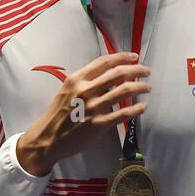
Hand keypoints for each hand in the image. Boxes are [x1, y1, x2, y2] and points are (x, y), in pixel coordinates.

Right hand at [16, 52, 150, 176]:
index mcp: (77, 79)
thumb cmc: (59, 114)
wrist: (47, 139)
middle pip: (118, 73)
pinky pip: (124, 113)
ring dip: (141, 87)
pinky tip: (143, 106)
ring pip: (125, 91)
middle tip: (146, 71)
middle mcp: (85, 90)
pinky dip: (137, 108)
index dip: (122, 57)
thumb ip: (86, 82)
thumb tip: (110, 75)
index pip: (104, 62)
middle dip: (137, 70)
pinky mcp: (99, 124)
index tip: (134, 57)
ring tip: (147, 87)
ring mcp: (93, 107)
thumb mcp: (67, 91)